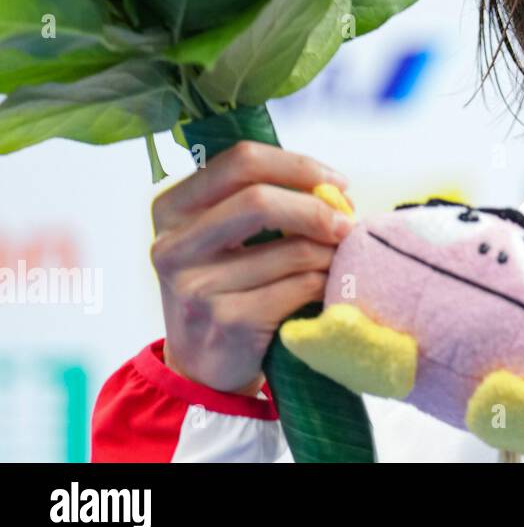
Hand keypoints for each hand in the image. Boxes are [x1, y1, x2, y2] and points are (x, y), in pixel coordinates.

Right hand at [150, 140, 354, 396]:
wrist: (204, 365)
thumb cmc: (228, 285)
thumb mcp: (226, 236)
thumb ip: (266, 202)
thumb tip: (335, 191)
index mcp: (172, 207)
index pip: (242, 162)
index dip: (299, 167)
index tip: (336, 183)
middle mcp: (173, 245)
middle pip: (260, 200)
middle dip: (317, 209)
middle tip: (347, 223)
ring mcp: (195, 286)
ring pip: (292, 250)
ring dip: (330, 253)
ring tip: (337, 259)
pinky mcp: (226, 322)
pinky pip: (299, 287)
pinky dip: (325, 283)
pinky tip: (326, 289)